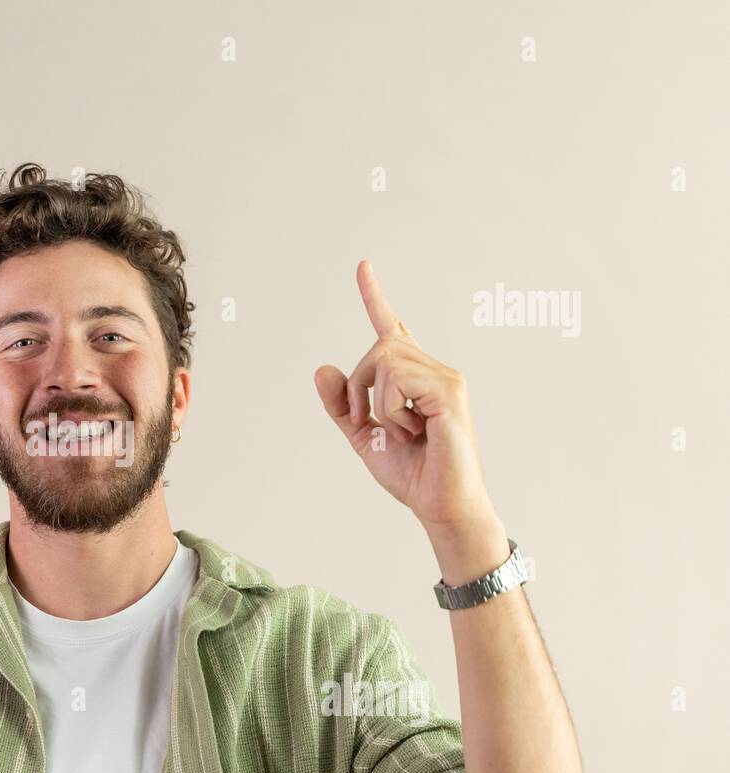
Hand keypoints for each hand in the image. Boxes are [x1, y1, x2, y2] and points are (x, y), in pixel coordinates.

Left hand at [313, 260, 494, 530]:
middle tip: (374, 424)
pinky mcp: (449, 392)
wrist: (439, 506)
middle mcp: (434, 369)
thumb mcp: (364, 436)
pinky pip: (396, 382)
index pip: (392, 329)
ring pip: (384, 361)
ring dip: (377, 403)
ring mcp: (445, 377)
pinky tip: (415, 431)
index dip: (374, 297)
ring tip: (404, 431)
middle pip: (377, 349)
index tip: (363, 266)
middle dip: (360, 388)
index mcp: (415, 377)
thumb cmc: (412, 473)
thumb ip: (342, 404)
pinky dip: (392, 411)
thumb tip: (323, 368)